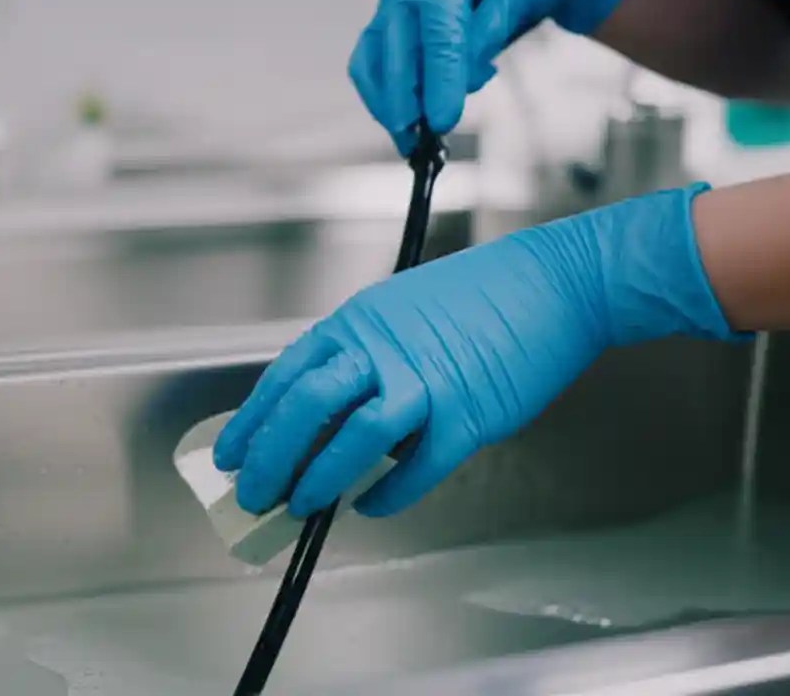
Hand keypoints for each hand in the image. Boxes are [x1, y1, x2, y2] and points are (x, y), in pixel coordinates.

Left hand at [214, 184, 736, 517]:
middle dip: (271, 457)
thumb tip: (336, 409)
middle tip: (254, 493)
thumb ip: (368, 353)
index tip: (232, 453)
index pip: (288, 374)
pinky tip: (371, 507)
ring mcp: (427, 383)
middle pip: (305, 407)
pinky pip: (416, 469)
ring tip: (301, 506)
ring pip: (352, 438)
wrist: (557, 282)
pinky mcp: (468, 417)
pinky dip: (387, 495)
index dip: (253, 419)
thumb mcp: (405, 307)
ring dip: (319, 478)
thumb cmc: (487, 293)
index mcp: (363, 321)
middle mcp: (385, 349)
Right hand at [349, 0, 635, 154]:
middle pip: (394, 53)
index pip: (439, 35)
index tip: (441, 122)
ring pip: (370, 61)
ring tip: (410, 142)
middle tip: (422, 144)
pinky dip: (383, 99)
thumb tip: (465, 81)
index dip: (438, 82)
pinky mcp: (383, 25)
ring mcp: (390, 4)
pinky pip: (369, 65)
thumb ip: (490, 30)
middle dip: (405, 105)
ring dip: (388, 108)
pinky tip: (408, 120)